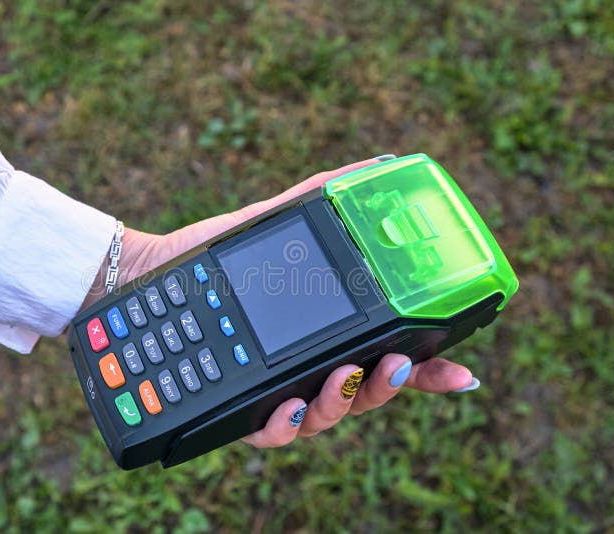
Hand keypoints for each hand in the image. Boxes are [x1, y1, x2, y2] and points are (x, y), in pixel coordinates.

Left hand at [83, 157, 478, 446]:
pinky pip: (266, 430)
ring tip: (341, 377)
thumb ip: (318, 199)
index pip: (387, 357)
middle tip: (394, 363)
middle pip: (364, 395)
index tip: (464, 373)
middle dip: (387, 388)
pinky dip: (282, 423)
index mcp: (323, 332)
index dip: (429, 372)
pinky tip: (285, 402)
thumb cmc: (212, 254)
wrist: (149, 276)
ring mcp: (272, 391)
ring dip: (340, 406)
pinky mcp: (234, 407)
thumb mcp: (270, 224)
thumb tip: (375, 165)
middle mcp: (305, 367)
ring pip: (322, 418)